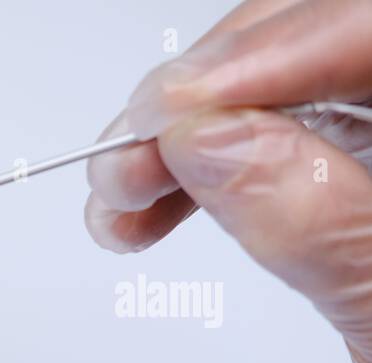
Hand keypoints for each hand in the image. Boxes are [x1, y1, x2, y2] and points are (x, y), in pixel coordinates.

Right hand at [84, 0, 371, 362]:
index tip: (174, 114)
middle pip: (317, 36)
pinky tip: (152, 207)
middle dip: (206, 94)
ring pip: (281, 88)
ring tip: (120, 198)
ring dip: (182, 137)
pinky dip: (203, 171)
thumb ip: (319, 222)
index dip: (270, 53)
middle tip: (131, 158)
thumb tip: (211, 141)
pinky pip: (277, 139)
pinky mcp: (360, 170)